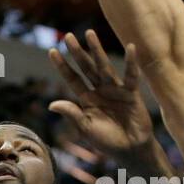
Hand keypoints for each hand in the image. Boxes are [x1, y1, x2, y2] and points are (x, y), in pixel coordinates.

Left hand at [48, 31, 153, 158]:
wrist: (131, 150)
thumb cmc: (107, 141)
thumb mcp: (86, 128)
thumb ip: (72, 114)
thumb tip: (51, 104)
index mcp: (87, 99)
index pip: (72, 79)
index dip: (62, 66)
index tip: (52, 51)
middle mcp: (100, 90)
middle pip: (86, 68)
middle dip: (77, 53)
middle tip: (68, 36)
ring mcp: (115, 89)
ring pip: (104, 67)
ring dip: (97, 50)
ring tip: (90, 33)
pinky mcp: (131, 92)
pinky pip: (131, 75)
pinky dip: (131, 62)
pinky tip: (131, 48)